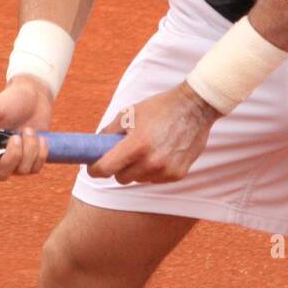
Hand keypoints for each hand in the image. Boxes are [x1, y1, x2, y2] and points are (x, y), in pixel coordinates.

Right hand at [0, 75, 53, 183]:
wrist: (34, 97)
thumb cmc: (9, 101)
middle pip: (1, 174)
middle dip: (12, 157)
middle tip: (16, 136)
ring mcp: (14, 161)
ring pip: (21, 171)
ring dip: (29, 149)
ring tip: (29, 130)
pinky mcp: (31, 161)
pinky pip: (36, 168)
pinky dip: (41, 153)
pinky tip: (41, 138)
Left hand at [87, 82, 221, 184]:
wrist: (194, 108)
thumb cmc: (159, 108)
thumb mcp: (129, 113)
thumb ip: (108, 132)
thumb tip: (94, 147)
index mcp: (136, 145)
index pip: (105, 169)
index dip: (95, 169)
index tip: (93, 167)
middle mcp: (151, 162)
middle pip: (121, 178)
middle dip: (119, 167)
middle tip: (125, 153)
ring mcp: (165, 170)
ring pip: (139, 179)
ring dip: (138, 169)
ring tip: (149, 148)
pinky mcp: (177, 175)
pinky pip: (155, 179)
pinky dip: (154, 170)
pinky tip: (162, 152)